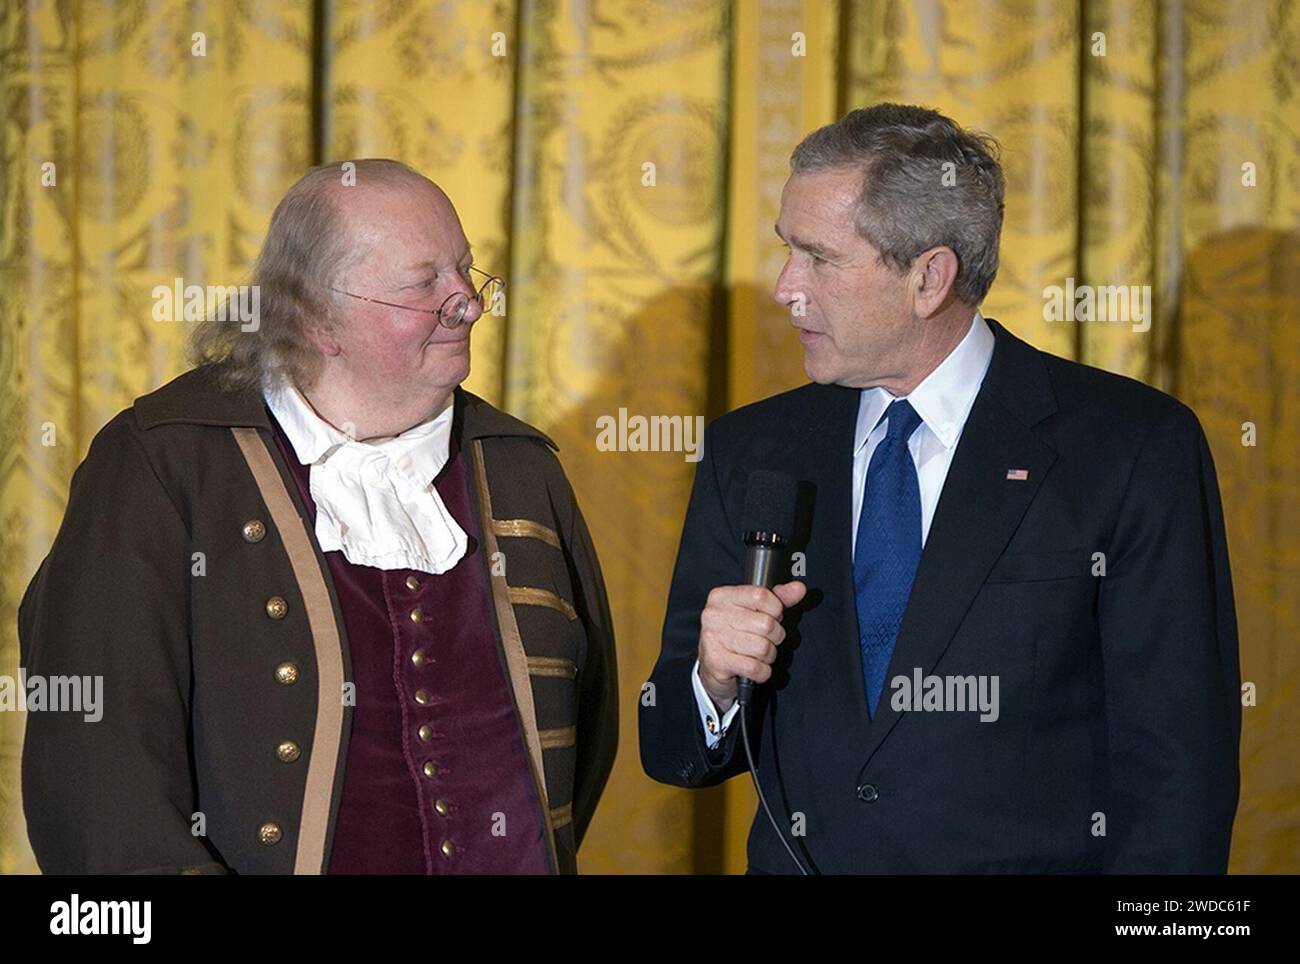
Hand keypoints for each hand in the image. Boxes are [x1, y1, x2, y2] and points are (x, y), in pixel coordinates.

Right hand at [697, 581, 806, 711]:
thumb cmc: (735, 633)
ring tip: (758, 654)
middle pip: (766, 624)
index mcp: (722, 596)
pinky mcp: (717, 662)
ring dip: (768, 655)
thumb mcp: (754, 610)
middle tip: (765, 639)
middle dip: (775, 636)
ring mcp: (713, 638)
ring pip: (763, 648)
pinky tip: (754, 667)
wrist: (712, 665)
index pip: (762, 596)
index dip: (775, 610)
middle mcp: (714, 615)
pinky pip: (755, 668)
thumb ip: (778, 598)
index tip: (771, 617)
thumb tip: (799, 589)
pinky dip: (762, 671)